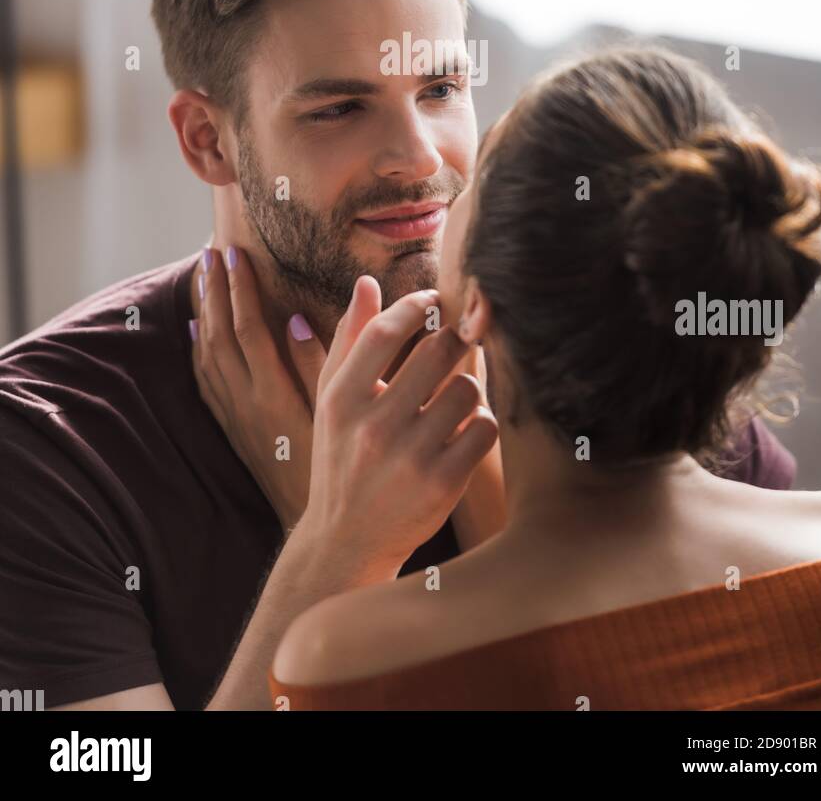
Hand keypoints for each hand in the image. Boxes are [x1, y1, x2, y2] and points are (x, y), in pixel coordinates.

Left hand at [191, 247, 325, 531]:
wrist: (324, 525)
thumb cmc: (340, 465)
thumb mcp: (339, 414)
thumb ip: (320, 365)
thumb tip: (298, 319)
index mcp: (273, 393)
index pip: (249, 328)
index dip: (241, 290)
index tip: (237, 254)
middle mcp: (246, 403)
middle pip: (220, 335)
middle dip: (215, 290)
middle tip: (211, 251)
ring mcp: (235, 417)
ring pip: (207, 354)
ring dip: (203, 312)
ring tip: (202, 277)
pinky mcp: (233, 429)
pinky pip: (205, 380)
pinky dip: (197, 350)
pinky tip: (194, 332)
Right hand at [297, 278, 499, 578]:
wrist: (346, 542)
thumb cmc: (341, 458)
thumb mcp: (332, 401)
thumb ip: (350, 339)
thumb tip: (367, 282)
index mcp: (340, 399)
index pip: (385, 331)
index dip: (416, 306)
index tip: (433, 303)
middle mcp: (372, 426)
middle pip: (438, 351)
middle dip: (453, 342)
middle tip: (455, 345)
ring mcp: (408, 457)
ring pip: (468, 389)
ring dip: (469, 388)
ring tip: (456, 397)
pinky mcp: (441, 485)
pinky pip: (484, 429)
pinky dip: (481, 425)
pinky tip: (465, 431)